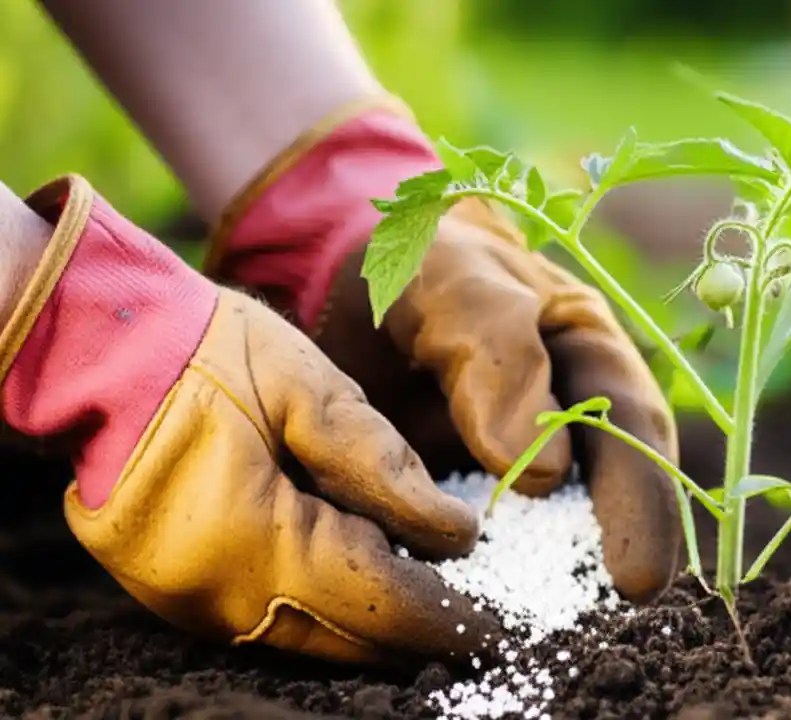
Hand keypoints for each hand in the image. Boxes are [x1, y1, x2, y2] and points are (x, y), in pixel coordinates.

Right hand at [0, 176, 494, 662]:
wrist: (98, 347)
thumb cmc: (205, 351)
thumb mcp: (311, 392)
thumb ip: (385, 469)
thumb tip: (456, 536)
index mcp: (252, 542)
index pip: (376, 602)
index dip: (442, 616)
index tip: (496, 623)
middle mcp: (216, 595)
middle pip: (345, 639)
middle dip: (414, 629)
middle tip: (475, 617)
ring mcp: (187, 601)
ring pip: (308, 639)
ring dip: (370, 622)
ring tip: (431, 598)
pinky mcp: (178, 590)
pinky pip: (270, 621)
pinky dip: (325, 607)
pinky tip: (362, 577)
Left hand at [208, 99, 681, 601]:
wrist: (342, 277)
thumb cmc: (411, 264)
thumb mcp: (451, 279)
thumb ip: (496, 352)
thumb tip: (541, 471)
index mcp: (589, 353)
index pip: (632, 429)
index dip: (643, 503)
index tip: (632, 575)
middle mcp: (570, 416)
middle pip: (611, 495)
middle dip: (616, 560)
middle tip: (609, 625)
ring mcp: (521, 463)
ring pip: (554, 532)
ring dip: (556, 583)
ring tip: (549, 638)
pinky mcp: (469, 497)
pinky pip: (490, 546)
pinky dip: (490, 582)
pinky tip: (477, 618)